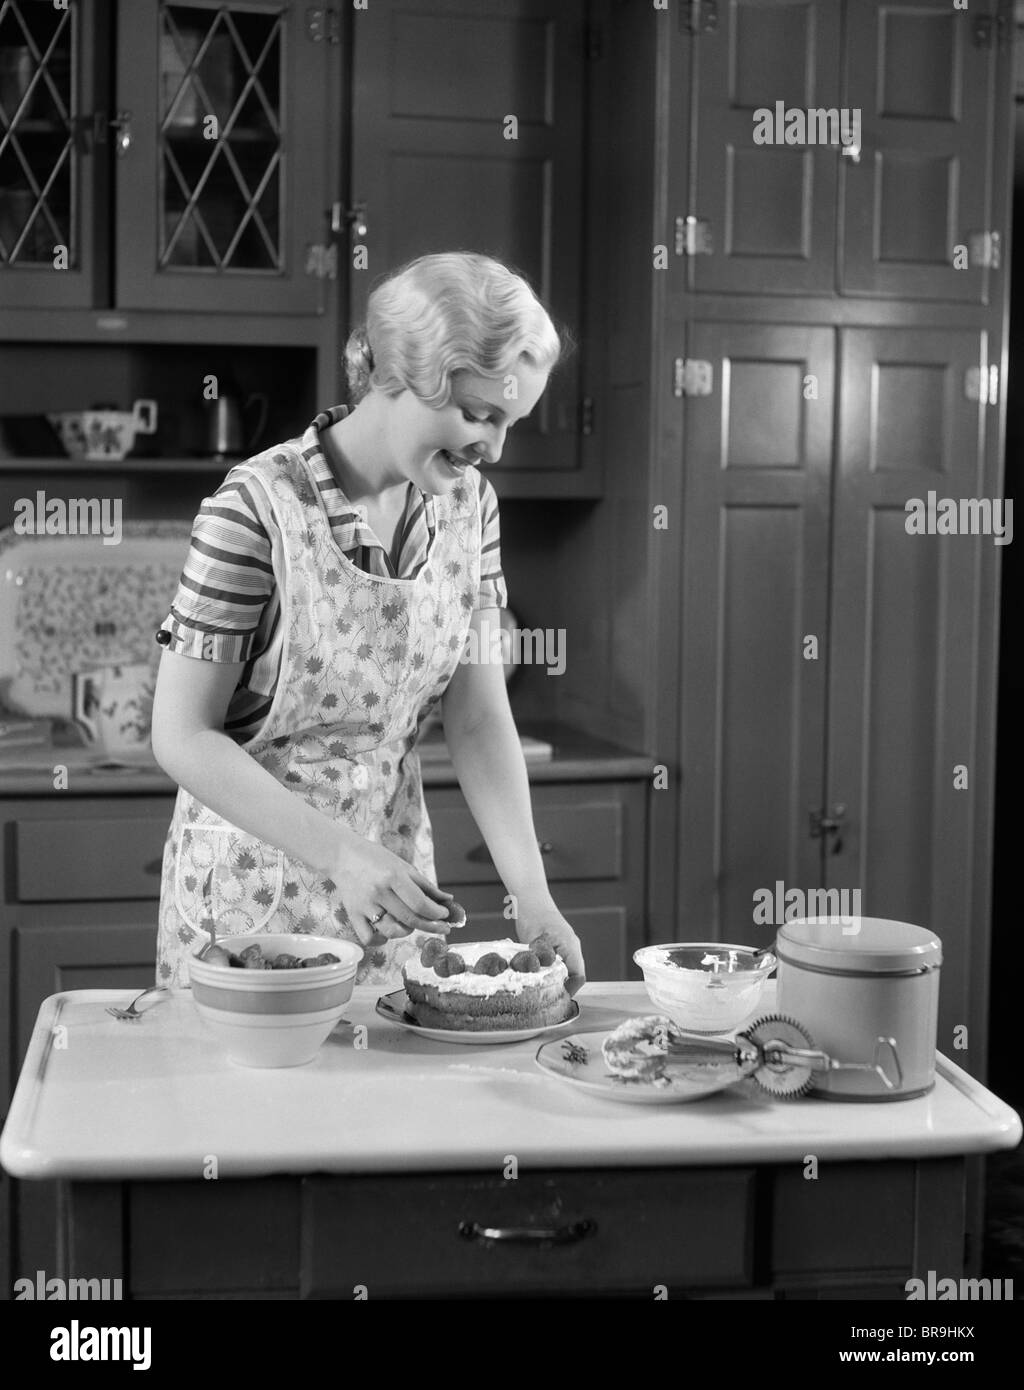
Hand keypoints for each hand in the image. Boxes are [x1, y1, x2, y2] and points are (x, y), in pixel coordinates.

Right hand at [331, 829, 453, 947]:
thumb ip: (425, 885)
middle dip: (431, 926)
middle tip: (443, 928)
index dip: (436, 913)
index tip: (445, 915)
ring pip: (391, 931)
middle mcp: (379, 892)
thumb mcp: (403, 866)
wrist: (342, 855)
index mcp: (393, 877)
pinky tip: (388, 932)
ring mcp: (364, 905)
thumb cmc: (376, 859)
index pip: (420, 903)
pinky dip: (382, 940)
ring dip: (407, 932)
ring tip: (410, 924)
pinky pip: (369, 938)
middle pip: (410, 919)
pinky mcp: (353, 914)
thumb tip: (448, 900)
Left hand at [516, 904, 585, 995]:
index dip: (569, 990)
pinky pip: (557, 963)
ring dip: (554, 979)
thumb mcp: (534, 940)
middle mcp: (571, 948)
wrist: (530, 897)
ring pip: (565, 969)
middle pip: (573, 974)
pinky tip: (534, 973)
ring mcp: (565, 946)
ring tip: (539, 988)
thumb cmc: (533, 915)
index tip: (555, 998)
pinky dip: (548, 970)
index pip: (579, 976)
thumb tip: (538, 979)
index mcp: (571, 947)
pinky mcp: (556, 945)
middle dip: (561, 987)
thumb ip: (539, 959)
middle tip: (545, 997)